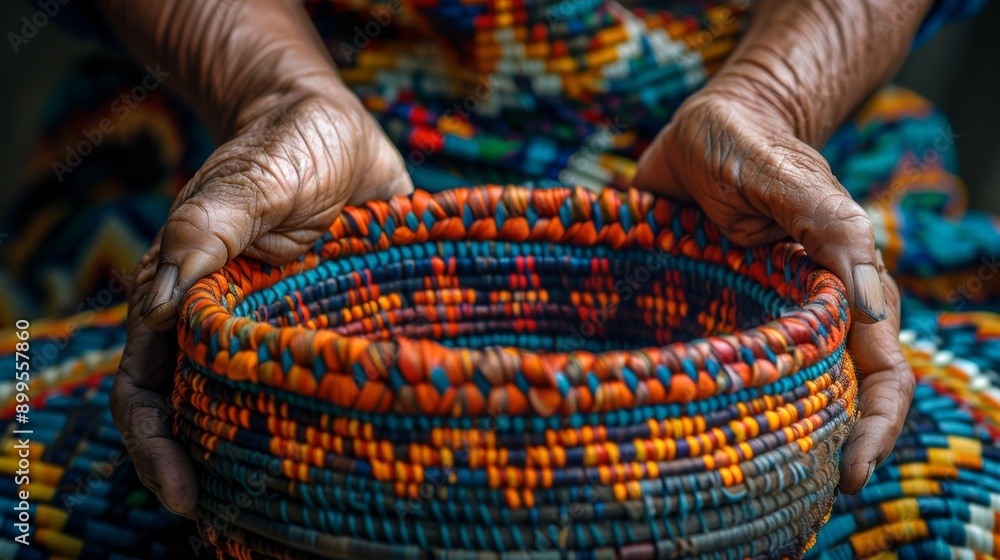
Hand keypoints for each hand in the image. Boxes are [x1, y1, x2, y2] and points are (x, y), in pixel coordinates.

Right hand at [111, 87, 411, 515]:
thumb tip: (160, 300)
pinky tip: (377, 440)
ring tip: (308, 500)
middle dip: (218, 466)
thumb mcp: (252, 176)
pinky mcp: (343, 322)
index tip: (181, 490)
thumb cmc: (287, 143)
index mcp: (192, 298)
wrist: (340, 124)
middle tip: (242, 515)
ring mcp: (291, 328)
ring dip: (284, 450)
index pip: (152, 385)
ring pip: (278, 404)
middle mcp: (236, 324)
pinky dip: (349, 410)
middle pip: (212, 410)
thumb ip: (208, 226)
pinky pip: (339, 375)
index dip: (157, 443)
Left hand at [634, 89, 912, 493]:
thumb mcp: (783, 175)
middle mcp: (803, 311)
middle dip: (821, 447)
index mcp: (839, 286)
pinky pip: (715, 367)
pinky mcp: (709, 312)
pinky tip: (679, 429)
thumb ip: (826, 225)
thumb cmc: (747, 142)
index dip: (874, 425)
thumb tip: (870, 300)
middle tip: (791, 496)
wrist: (702, 127)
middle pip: (829, 394)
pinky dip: (705, 402)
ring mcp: (755, 317)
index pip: (877, 368)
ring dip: (765, 436)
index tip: (851, 471)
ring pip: (773, 391)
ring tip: (738, 481)